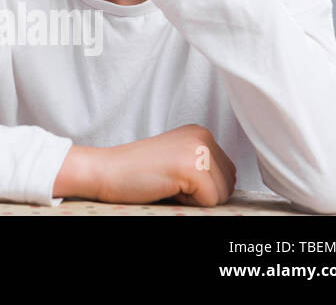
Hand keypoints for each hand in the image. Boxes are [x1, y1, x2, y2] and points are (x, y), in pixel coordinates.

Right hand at [55, 124, 236, 206]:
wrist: (106, 170)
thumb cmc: (136, 172)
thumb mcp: (176, 159)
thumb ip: (203, 165)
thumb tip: (230, 187)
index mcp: (200, 133)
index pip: (227, 174)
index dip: (202, 186)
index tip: (174, 176)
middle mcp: (203, 137)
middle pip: (229, 184)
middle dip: (202, 193)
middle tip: (170, 180)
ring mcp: (198, 150)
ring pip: (222, 194)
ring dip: (196, 198)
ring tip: (168, 183)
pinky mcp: (192, 167)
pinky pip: (209, 201)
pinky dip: (188, 202)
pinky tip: (167, 186)